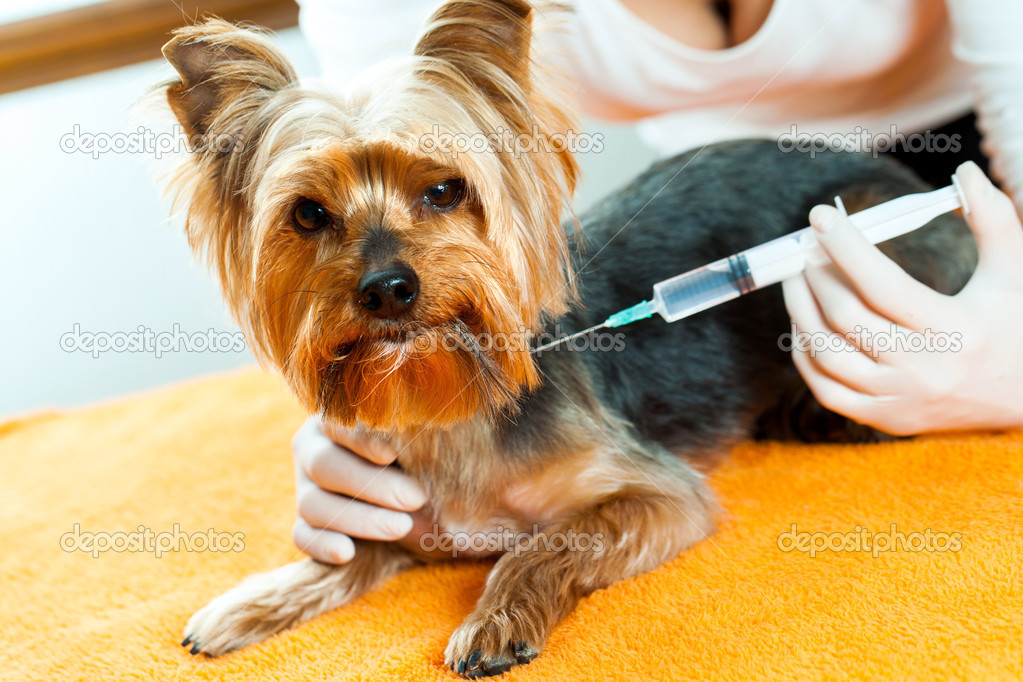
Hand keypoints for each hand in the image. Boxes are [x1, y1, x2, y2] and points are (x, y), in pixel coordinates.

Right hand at [291, 415, 426, 562]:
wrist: (421, 497)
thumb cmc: (423, 457)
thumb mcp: (419, 444)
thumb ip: (414, 441)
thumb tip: (418, 446)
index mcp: (335, 418)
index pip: (335, 423)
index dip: (361, 439)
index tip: (392, 454)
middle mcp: (312, 449)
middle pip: (323, 465)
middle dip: (371, 484)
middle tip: (416, 498)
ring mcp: (305, 489)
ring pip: (312, 504)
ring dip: (358, 518)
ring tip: (402, 526)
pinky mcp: (305, 525)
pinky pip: (302, 537)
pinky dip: (322, 545)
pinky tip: (348, 553)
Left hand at [782, 161, 1022, 434]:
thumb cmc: (1018, 325)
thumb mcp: (1013, 271)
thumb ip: (993, 218)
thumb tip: (962, 172)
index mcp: (955, 330)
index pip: (882, 284)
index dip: (845, 246)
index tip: (820, 217)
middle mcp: (924, 369)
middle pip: (845, 318)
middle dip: (816, 275)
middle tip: (805, 247)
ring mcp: (901, 399)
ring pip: (826, 354)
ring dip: (799, 311)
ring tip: (796, 278)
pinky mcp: (886, 419)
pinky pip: (826, 389)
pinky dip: (805, 354)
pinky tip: (803, 323)